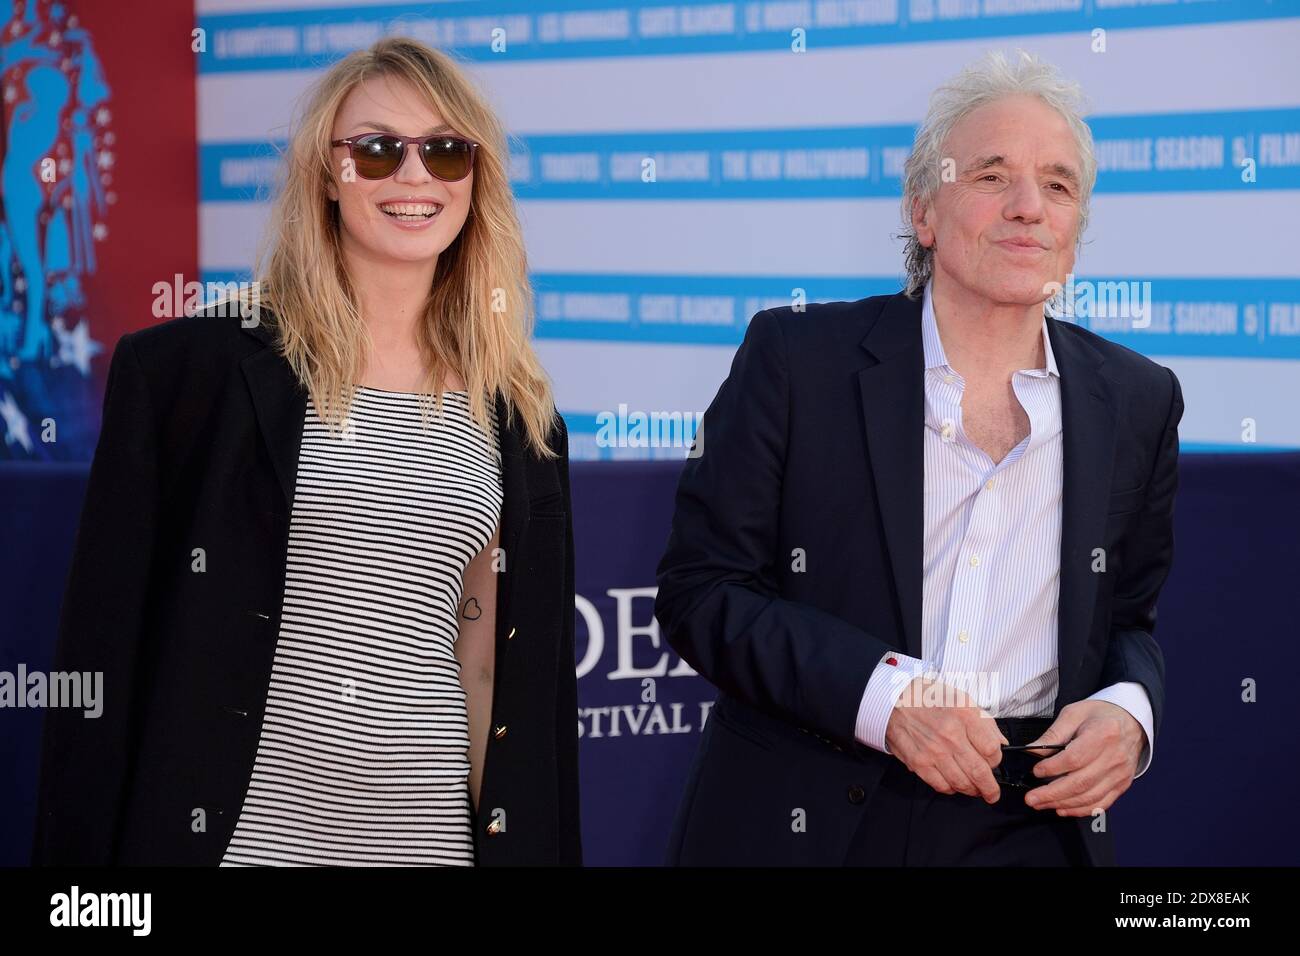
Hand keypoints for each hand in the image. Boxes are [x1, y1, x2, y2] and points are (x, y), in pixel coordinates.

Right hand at [884, 676, 1009, 803]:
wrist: (893, 699)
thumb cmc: (928, 697)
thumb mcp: (961, 699)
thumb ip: (984, 721)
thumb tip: (1001, 742)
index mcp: (964, 715)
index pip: (992, 750)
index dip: (997, 760)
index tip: (994, 761)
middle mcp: (950, 735)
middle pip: (979, 772)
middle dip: (990, 788)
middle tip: (992, 793)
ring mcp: (933, 751)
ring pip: (962, 783)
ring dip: (972, 790)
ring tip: (974, 789)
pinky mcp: (918, 762)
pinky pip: (941, 785)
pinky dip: (951, 789)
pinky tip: (953, 783)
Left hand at [1021, 700, 1144, 815]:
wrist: (1130, 722)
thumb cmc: (1100, 716)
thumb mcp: (1074, 714)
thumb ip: (1053, 733)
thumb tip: (1032, 751)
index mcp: (1103, 734)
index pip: (1074, 758)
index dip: (1052, 768)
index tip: (1036, 771)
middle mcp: (1114, 757)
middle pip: (1081, 782)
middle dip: (1052, 793)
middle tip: (1031, 798)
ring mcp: (1120, 774)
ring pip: (1089, 797)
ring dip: (1062, 804)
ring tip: (1041, 804)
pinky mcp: (1122, 785)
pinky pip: (1101, 803)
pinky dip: (1080, 810)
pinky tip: (1062, 808)